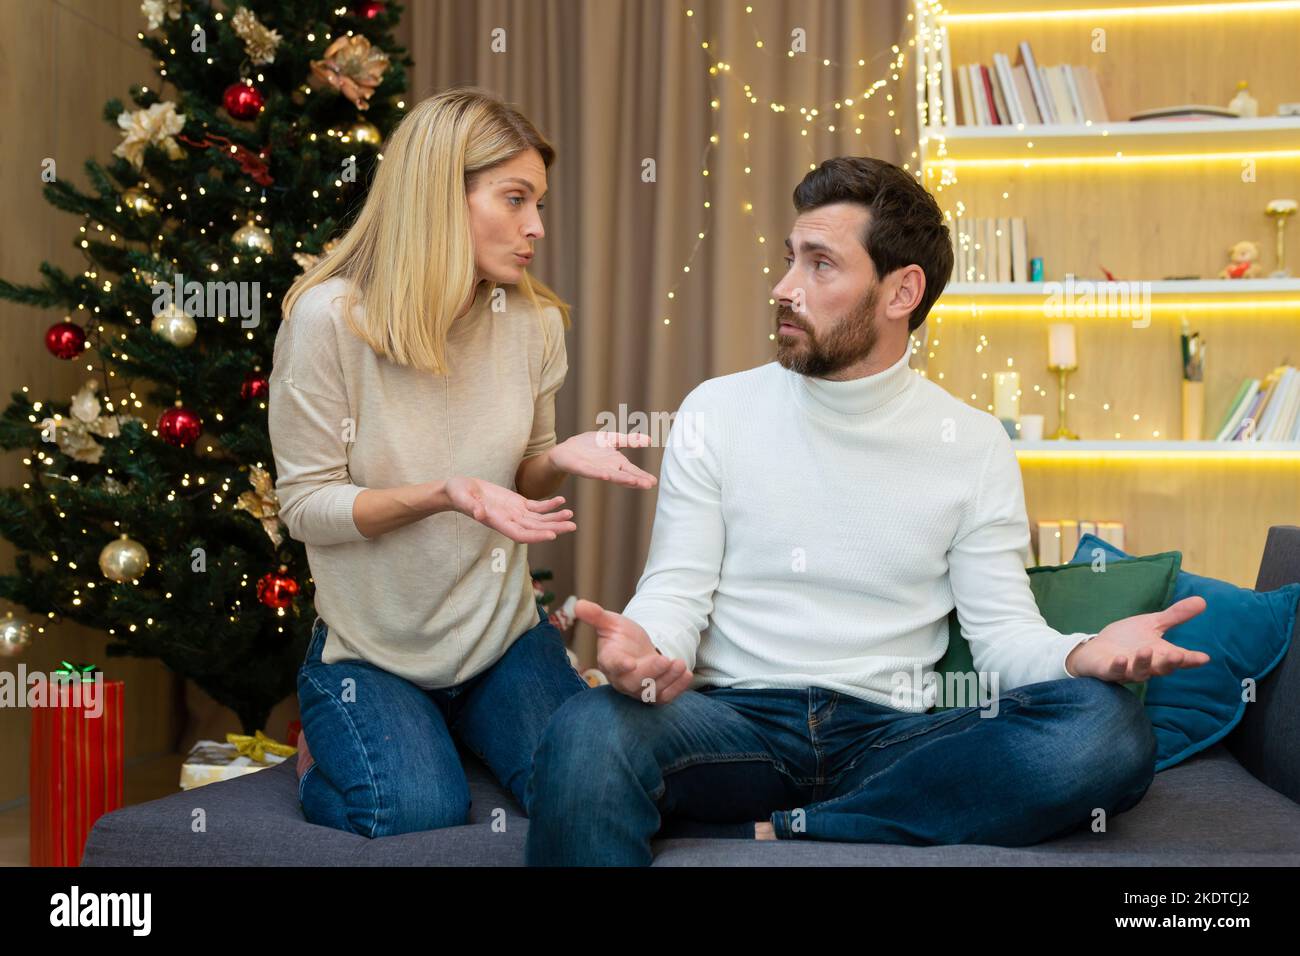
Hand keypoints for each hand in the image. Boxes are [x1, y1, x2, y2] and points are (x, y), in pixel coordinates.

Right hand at [443, 476, 575, 543]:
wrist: (458, 490)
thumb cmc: (458, 493)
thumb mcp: (462, 497)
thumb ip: (471, 506)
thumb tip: (479, 514)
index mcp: (497, 522)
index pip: (520, 534)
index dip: (536, 536)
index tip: (552, 535)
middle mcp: (509, 520)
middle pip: (535, 528)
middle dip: (554, 528)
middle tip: (572, 526)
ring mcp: (514, 513)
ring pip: (539, 519)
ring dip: (555, 518)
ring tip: (571, 514)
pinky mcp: (516, 503)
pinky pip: (536, 507)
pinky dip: (549, 505)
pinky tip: (561, 501)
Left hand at [548, 431, 656, 489]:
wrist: (565, 451)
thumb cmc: (588, 446)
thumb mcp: (612, 439)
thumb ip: (629, 440)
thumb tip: (650, 440)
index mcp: (616, 463)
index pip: (632, 470)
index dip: (642, 475)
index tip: (654, 481)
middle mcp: (608, 469)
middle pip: (625, 475)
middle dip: (636, 480)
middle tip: (649, 484)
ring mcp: (596, 470)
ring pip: (611, 476)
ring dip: (622, 479)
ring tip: (634, 482)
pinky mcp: (582, 468)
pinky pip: (592, 472)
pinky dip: (600, 473)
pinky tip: (607, 475)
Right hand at [573, 599, 691, 703]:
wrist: (637, 651)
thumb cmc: (621, 637)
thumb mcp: (611, 622)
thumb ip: (596, 615)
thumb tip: (578, 604)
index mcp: (609, 661)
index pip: (612, 666)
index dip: (620, 666)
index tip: (629, 662)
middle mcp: (622, 679)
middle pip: (634, 683)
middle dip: (651, 673)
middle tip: (666, 660)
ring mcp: (639, 690)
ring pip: (651, 692)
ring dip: (668, 679)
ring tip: (680, 663)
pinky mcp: (654, 695)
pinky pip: (665, 697)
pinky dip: (677, 688)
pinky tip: (686, 674)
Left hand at [1065, 596, 1211, 681]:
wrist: (1096, 649)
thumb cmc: (1127, 639)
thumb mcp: (1152, 624)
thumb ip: (1175, 616)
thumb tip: (1203, 601)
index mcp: (1159, 655)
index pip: (1178, 659)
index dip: (1190, 660)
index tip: (1204, 658)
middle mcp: (1146, 666)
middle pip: (1161, 668)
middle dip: (1169, 663)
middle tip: (1178, 656)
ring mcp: (1127, 670)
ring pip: (1139, 672)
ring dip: (1143, 662)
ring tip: (1146, 650)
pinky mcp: (1108, 671)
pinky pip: (1114, 671)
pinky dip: (1118, 666)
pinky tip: (1121, 659)